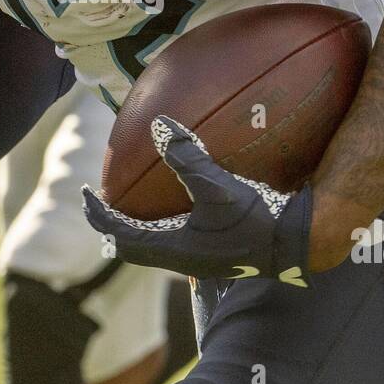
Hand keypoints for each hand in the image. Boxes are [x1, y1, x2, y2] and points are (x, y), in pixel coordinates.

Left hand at [82, 117, 312, 286]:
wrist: (298, 244)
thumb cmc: (257, 220)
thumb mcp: (219, 186)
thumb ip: (188, 156)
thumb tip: (160, 124)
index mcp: (173, 249)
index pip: (120, 235)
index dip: (98, 215)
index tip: (85, 194)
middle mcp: (182, 259)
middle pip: (133, 245)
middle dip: (113, 223)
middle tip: (102, 200)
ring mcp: (201, 259)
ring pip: (156, 244)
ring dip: (140, 225)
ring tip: (133, 202)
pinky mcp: (217, 253)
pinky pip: (179, 237)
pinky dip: (167, 221)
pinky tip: (181, 200)